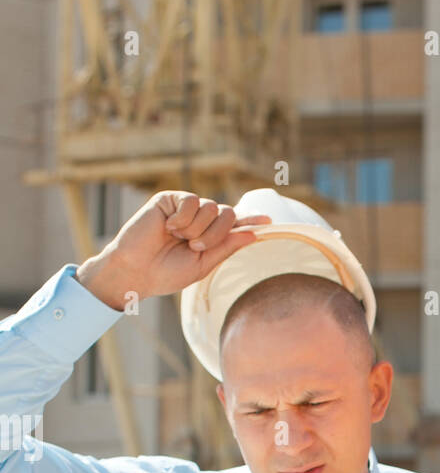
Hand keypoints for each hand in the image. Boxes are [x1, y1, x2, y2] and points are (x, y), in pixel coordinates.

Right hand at [75, 191, 271, 309]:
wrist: (137, 270)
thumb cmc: (167, 272)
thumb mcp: (203, 264)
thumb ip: (226, 247)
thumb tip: (252, 234)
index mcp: (208, 237)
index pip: (233, 225)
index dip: (250, 221)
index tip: (268, 221)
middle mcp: (199, 220)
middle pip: (227, 214)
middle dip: (217, 233)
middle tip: (196, 246)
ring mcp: (185, 208)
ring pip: (211, 207)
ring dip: (197, 228)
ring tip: (178, 237)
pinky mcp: (170, 199)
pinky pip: (191, 201)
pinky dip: (183, 218)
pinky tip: (168, 226)